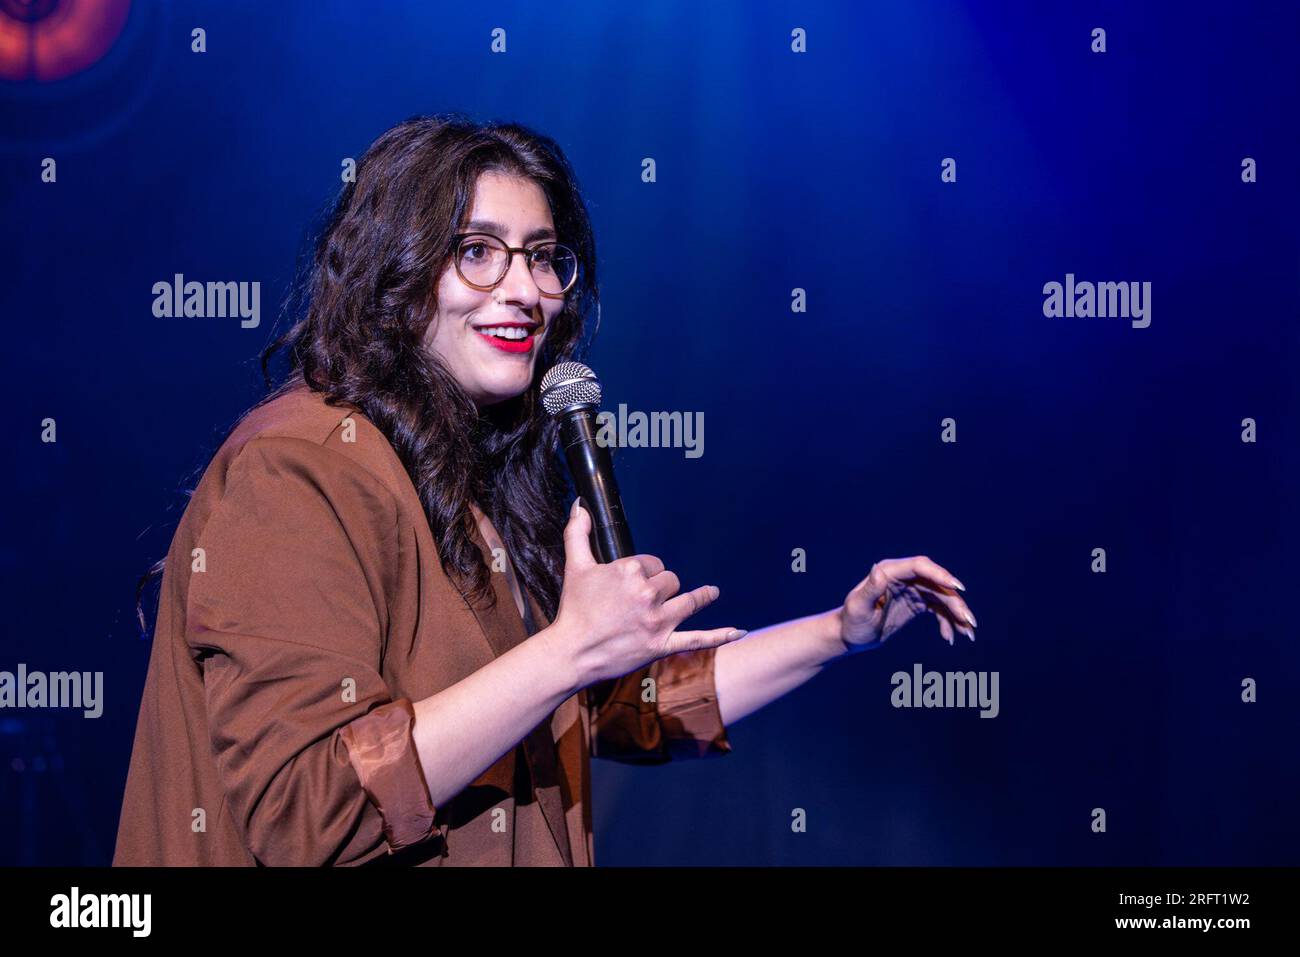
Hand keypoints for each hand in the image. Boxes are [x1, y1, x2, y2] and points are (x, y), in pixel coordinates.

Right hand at [545, 499, 746, 687]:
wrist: (571, 653)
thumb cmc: (573, 609)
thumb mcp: (575, 566)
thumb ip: (578, 533)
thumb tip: (580, 504)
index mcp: (629, 571)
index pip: (653, 563)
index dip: (646, 571)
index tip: (634, 583)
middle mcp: (647, 594)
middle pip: (671, 581)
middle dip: (662, 587)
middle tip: (647, 599)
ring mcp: (657, 621)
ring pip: (688, 601)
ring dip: (701, 596)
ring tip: (711, 592)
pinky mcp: (662, 645)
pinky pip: (698, 639)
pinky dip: (720, 636)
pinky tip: (739, 632)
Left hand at [837, 556, 976, 652]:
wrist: (850, 636)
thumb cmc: (851, 621)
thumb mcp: (858, 607)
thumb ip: (870, 589)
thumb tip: (878, 569)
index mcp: (889, 571)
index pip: (920, 566)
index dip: (940, 574)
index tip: (957, 588)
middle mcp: (904, 577)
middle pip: (936, 584)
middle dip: (955, 602)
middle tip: (968, 621)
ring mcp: (912, 589)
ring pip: (942, 597)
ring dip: (956, 614)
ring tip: (967, 633)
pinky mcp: (917, 603)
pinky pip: (939, 609)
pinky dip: (947, 622)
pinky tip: (949, 638)